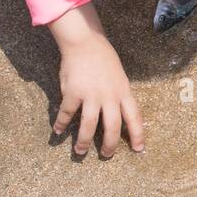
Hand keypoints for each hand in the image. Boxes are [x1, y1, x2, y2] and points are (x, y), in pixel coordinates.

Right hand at [47, 4, 143, 157]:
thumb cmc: (103, 58)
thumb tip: (120, 115)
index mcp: (123, 91)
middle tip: (106, 155)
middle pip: (112, 127)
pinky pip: (66, 113)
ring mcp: (90, 95)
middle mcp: (109, 96)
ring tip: (80, 151)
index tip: (139, 150)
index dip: (138, 135)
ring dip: (83, 141)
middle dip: (109, 145)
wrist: (85, 42)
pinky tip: (57, 131)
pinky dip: (61, 124)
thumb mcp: (119, 77)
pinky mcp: (73, 93)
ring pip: (88, 125)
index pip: (134, 117)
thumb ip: (119, 95)